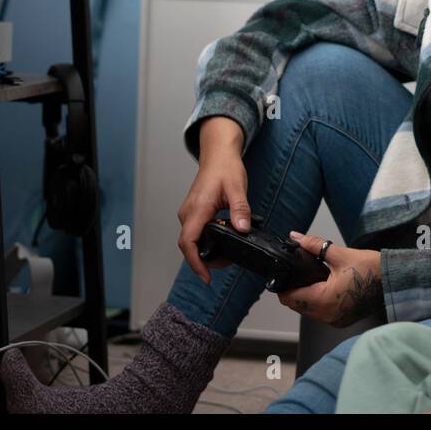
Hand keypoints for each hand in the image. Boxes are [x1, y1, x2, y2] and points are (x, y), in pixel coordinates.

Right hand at [177, 117, 250, 282]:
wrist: (218, 154)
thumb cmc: (225, 167)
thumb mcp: (237, 188)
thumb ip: (240, 210)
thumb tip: (242, 228)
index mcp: (197, 209)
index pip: (188, 242)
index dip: (195, 262)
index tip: (206, 276)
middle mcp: (188, 212)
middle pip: (189, 245)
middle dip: (203, 260)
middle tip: (224, 266)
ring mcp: (189, 212)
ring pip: (191, 239)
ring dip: (204, 251)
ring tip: (225, 256)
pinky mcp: (193, 211)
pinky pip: (195, 231)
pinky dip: (205, 241)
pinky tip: (221, 242)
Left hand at [277, 233, 385, 327]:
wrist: (393, 281)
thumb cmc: (370, 269)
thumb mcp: (340, 254)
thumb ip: (314, 246)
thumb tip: (296, 237)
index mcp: (323, 300)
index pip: (289, 299)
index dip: (283, 286)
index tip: (284, 274)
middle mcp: (327, 315)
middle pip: (297, 306)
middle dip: (295, 290)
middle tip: (299, 273)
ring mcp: (335, 320)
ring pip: (309, 311)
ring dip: (307, 297)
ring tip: (313, 278)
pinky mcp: (342, 320)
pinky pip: (322, 314)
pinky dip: (319, 302)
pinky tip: (325, 287)